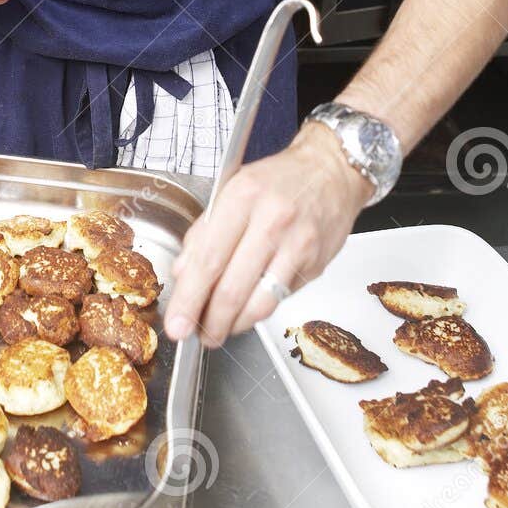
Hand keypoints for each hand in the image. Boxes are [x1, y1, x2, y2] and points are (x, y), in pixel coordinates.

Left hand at [163, 120, 373, 348]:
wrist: (331, 171)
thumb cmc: (279, 179)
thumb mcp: (231, 190)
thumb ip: (204, 232)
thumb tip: (183, 274)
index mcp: (243, 198)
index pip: (208, 260)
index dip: (189, 298)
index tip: (176, 322)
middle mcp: (272, 221)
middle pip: (233, 288)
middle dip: (209, 322)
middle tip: (194, 336)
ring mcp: (298, 245)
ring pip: (261, 303)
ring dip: (234, 325)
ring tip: (219, 329)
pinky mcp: (316, 265)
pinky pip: (281, 299)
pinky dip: (258, 311)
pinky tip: (245, 310)